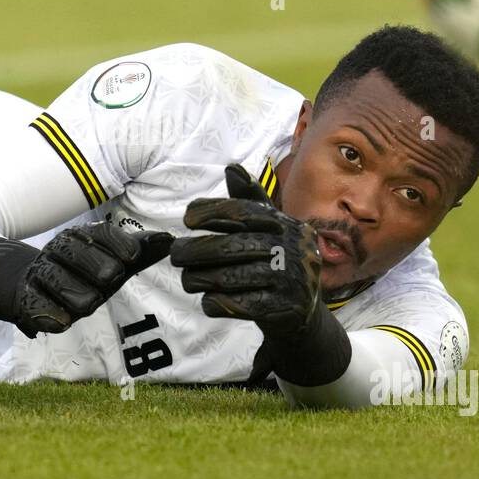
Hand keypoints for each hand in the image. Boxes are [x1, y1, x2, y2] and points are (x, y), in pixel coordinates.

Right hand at [0, 223, 172, 336]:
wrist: (25, 285)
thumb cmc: (80, 275)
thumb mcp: (110, 262)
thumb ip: (140, 252)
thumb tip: (170, 241)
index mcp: (79, 238)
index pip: (100, 234)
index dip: (118, 243)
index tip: (133, 258)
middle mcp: (56, 251)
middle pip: (78, 254)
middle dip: (98, 268)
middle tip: (111, 279)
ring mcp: (38, 274)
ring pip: (58, 280)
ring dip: (78, 295)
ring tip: (89, 302)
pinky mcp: (24, 300)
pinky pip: (36, 307)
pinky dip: (51, 315)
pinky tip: (64, 322)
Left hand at [169, 163, 322, 336]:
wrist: (303, 309)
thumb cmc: (276, 260)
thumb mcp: (267, 228)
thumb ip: (248, 200)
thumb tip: (231, 169)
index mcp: (286, 225)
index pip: (244, 212)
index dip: (213, 212)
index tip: (187, 218)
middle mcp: (292, 249)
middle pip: (233, 246)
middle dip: (197, 250)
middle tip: (175, 254)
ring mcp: (292, 280)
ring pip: (233, 278)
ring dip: (201, 279)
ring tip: (187, 279)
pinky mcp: (285, 309)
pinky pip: (241, 305)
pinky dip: (218, 302)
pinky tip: (206, 298)